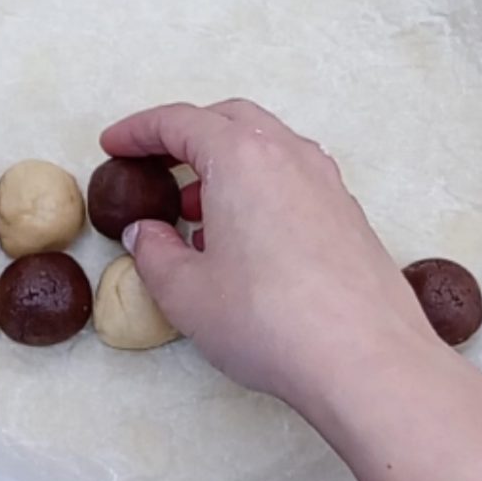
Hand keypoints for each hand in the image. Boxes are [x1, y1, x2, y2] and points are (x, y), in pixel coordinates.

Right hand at [99, 99, 447, 409]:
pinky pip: (297, 182)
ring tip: (197, 216)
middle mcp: (292, 157)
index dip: (140, 130)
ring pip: (270, 150)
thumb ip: (155, 254)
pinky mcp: (351, 217)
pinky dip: (264, 191)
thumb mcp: (187, 293)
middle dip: (187, 137)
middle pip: (232, 121)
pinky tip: (247, 241)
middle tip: (155, 167)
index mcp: (244, 157)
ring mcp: (329, 185)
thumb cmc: (272, 322)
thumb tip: (148, 234)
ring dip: (229, 168)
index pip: (182, 121)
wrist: (367, 358)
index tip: (114, 144)